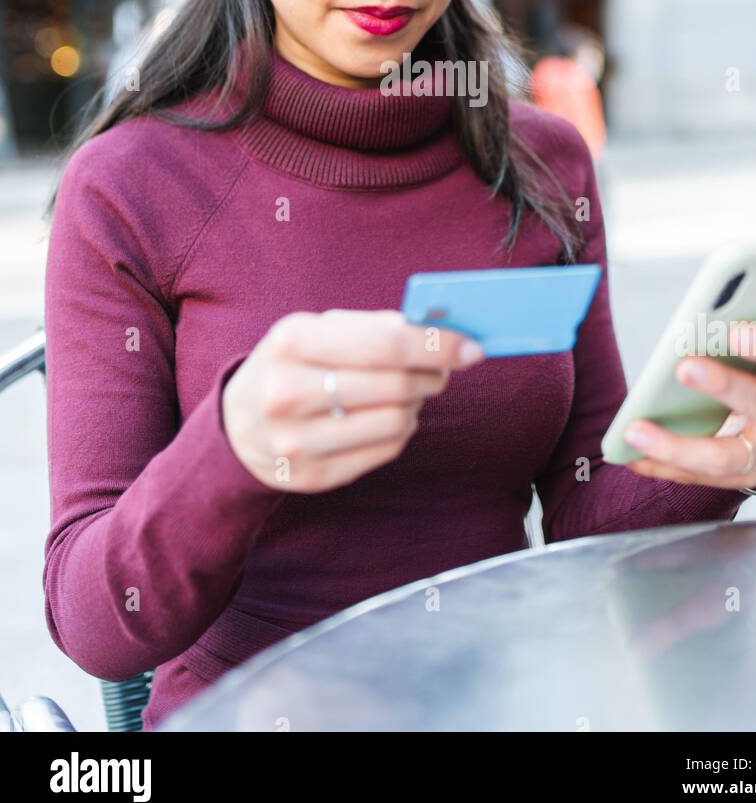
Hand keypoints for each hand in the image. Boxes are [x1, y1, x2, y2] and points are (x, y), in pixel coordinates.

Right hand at [222, 309, 483, 492]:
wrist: (237, 423)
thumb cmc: (293, 364)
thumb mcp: (317, 329)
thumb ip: (376, 326)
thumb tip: (439, 329)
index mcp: (291, 342)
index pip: (384, 345)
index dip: (436, 346)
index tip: (471, 347)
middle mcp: (286, 393)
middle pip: (394, 386)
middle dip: (431, 375)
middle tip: (441, 370)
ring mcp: (294, 441)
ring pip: (395, 423)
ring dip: (416, 405)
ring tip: (409, 393)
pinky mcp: (310, 476)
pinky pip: (385, 452)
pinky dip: (401, 431)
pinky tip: (388, 417)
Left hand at [621, 321, 755, 489]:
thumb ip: (732, 344)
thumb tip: (687, 332)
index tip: (736, 330)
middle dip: (721, 385)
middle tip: (685, 368)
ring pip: (723, 457)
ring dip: (675, 446)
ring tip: (635, 432)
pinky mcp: (739, 478)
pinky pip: (696, 476)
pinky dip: (660, 465)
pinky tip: (631, 455)